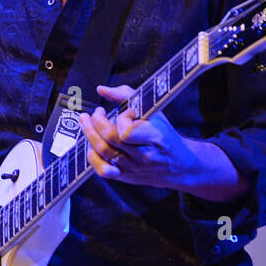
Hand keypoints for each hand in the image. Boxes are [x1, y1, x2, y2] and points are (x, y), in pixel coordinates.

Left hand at [78, 83, 199, 188]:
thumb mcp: (153, 112)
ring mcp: (133, 168)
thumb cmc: (163, 134)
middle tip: (96, 112)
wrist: (179, 165)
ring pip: (103, 152)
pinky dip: (92, 157)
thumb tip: (101, 89)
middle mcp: (144, 155)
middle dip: (96, 122)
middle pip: (110, 139)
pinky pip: (102, 170)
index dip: (122, 118)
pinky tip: (91, 145)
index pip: (128, 130)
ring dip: (89, 134)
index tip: (125, 112)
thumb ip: (127, 96)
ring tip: (86, 122)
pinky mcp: (125, 176)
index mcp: (155, 137)